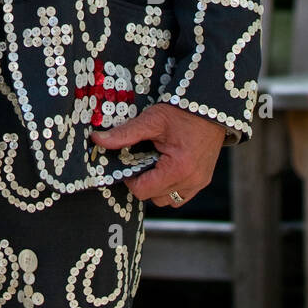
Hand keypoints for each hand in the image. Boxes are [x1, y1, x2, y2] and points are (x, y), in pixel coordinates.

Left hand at [90, 102, 225, 207]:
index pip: (143, 191)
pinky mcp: (203, 180)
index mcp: (178, 168)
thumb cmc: (181, 112)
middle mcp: (191, 181)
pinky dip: (170, 186)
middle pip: (154, 197)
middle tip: (140, 159)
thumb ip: (124, 134)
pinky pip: (181, 195)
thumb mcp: (151, 120)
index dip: (129, 179)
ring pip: (168, 200)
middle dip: (143, 181)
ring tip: (153, 163)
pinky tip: (165, 167)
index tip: (128, 161)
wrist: (210, 107)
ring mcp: (199, 182)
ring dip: (156, 187)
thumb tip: (97, 139)